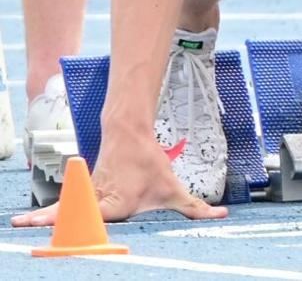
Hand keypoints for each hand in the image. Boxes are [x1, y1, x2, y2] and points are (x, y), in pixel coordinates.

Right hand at [9, 131, 227, 226]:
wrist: (129, 134)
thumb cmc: (149, 163)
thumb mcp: (174, 189)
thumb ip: (195, 207)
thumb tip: (220, 217)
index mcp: (119, 201)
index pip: (101, 215)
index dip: (89, 221)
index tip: (74, 226)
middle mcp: (99, 198)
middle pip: (75, 213)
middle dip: (54, 221)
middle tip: (30, 225)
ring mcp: (87, 194)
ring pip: (64, 208)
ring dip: (44, 217)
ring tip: (21, 224)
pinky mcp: (80, 191)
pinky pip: (63, 205)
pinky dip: (47, 213)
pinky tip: (29, 220)